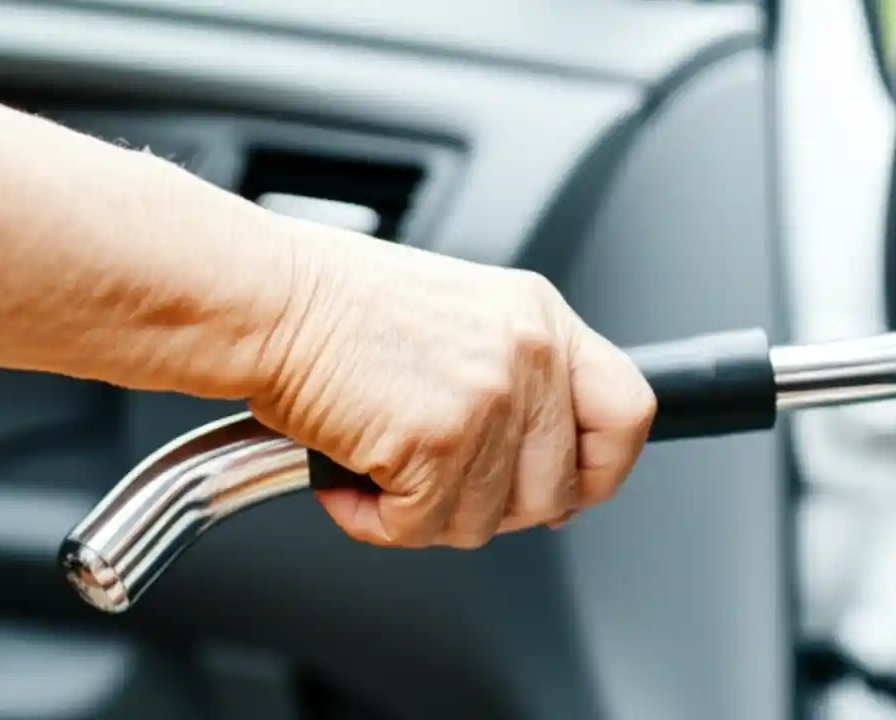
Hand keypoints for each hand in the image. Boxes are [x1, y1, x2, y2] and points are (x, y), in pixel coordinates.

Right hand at [248, 227, 655, 548]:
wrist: (267, 298)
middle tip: (435, 480)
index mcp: (541, 320)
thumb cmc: (338, 305)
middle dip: (491, 505)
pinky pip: (422, 528)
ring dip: (423, 512)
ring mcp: (488, 401)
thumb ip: (516, 381)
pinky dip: (375, 520)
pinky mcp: (436, 442)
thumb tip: (537, 462)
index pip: (628, 414)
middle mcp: (528, 357)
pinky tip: (347, 476)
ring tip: (377, 465)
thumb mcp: (463, 318)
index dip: (603, 468)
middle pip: (554, 490)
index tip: (570, 485)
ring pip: (485, 521)